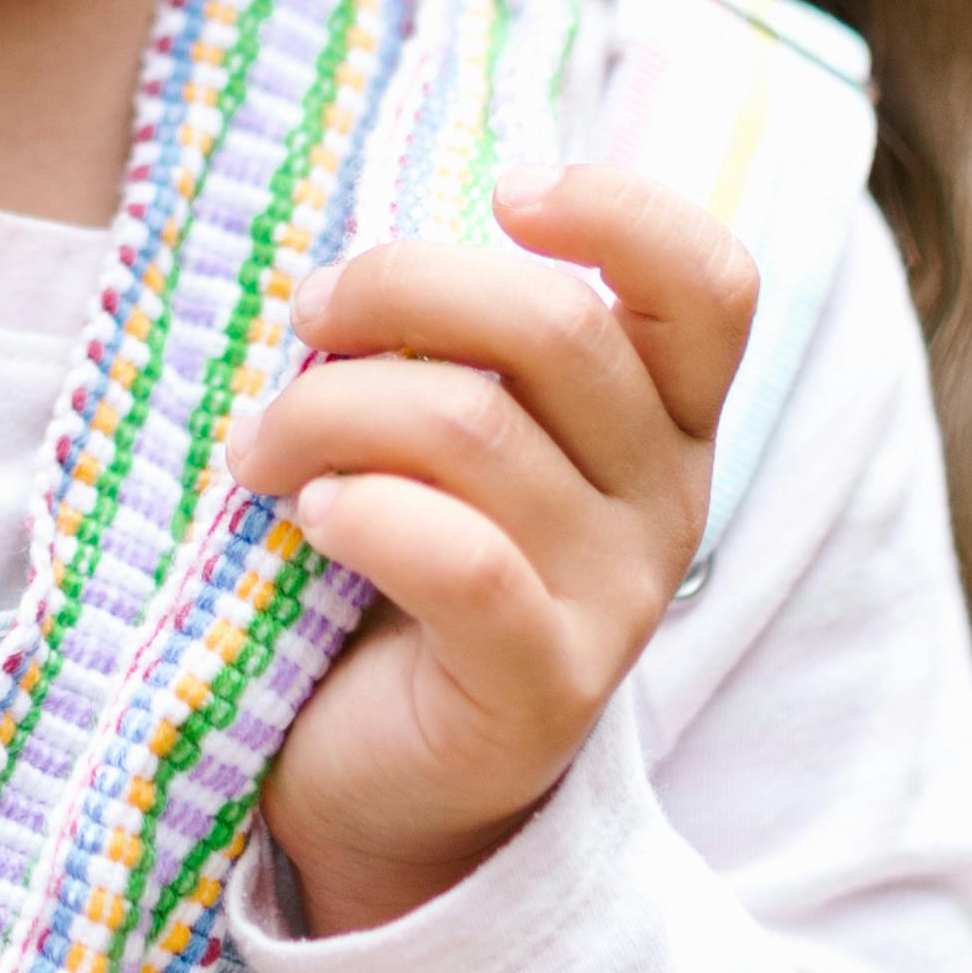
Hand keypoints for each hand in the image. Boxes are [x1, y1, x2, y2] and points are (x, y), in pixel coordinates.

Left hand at [241, 167, 758, 938]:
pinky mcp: (546, 686)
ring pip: (472, 428)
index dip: (623, 212)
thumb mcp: (452, 433)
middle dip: (399, 288)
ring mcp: (618, 598)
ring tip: (261, 449)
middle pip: (558, 328)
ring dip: (328, 410)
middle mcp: (668, 498)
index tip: (505, 194)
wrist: (385, 778)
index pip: (710, 286)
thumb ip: (457, 343)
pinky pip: (461, 560)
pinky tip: (311, 515)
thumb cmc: (402, 565)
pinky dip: (364, 511)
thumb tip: (362, 251)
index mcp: (662, 415)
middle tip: (303, 316)